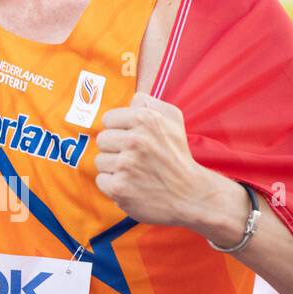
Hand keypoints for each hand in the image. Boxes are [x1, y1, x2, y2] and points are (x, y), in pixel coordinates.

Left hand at [93, 92, 214, 226]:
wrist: (192, 195)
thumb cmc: (178, 155)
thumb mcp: (173, 119)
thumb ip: (149, 102)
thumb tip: (131, 98)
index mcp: (145, 119)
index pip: (108, 119)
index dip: (119, 130)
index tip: (133, 140)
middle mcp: (135, 140)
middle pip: (102, 140)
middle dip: (116, 149)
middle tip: (136, 158)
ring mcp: (126, 165)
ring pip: (100, 161)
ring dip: (114, 168)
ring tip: (136, 172)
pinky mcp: (119, 187)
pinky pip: (101, 180)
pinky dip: (114, 185)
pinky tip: (132, 185)